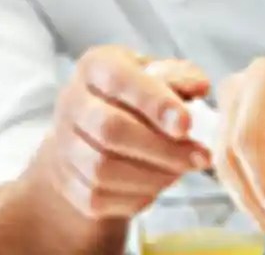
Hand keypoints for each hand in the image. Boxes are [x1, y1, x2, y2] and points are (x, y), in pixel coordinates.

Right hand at [25, 46, 210, 221]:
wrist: (96, 133)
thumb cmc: (137, 99)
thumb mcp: (159, 77)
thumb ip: (181, 78)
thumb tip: (199, 87)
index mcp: (96, 67)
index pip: (119, 79)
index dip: (154, 102)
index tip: (186, 125)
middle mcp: (71, 101)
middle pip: (110, 129)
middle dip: (162, 148)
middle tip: (200, 158)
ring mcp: (64, 143)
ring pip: (103, 169)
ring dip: (152, 176)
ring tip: (181, 171)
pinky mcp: (66, 181)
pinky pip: (97, 197)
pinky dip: (135, 197)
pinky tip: (156, 184)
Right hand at [213, 58, 264, 235]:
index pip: (247, 138)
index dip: (262, 183)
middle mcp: (242, 85)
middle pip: (230, 152)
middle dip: (254, 197)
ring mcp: (238, 104)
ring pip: (229, 162)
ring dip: (254, 198)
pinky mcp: (241, 123)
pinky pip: (239, 164)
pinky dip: (259, 190)